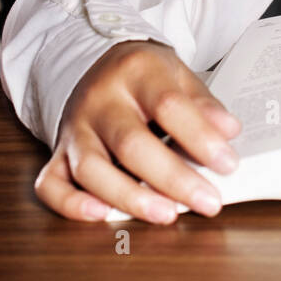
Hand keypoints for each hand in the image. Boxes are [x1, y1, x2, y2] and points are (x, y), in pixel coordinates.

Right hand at [34, 40, 241, 223]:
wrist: (99, 64)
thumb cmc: (145, 76)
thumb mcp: (179, 75)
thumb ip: (203, 104)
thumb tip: (228, 131)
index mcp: (137, 72)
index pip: (169, 105)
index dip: (200, 137)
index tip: (228, 164)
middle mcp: (101, 101)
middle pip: (131, 143)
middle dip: (173, 178)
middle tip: (208, 201)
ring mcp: (76, 129)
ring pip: (91, 169)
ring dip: (130, 198)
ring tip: (167, 215)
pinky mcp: (58, 153)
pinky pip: (51, 184)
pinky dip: (71, 205)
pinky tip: (102, 216)